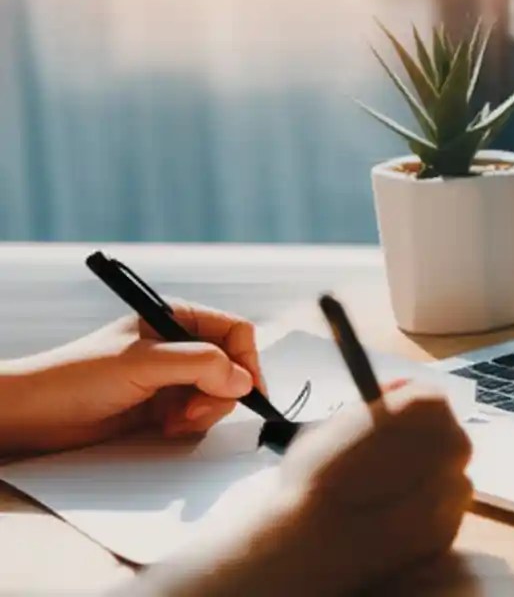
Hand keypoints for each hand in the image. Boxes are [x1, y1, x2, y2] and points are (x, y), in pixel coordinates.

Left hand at [0, 303, 264, 455]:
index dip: (246, 360)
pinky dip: (191, 424)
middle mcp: (179, 346)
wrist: (34, 415)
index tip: (246, 390)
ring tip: (173, 421)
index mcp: (176, 319)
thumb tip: (243, 379)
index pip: (236, 332)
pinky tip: (165, 427)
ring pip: (220, 394)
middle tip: (194, 411)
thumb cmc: (77, 377)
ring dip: (204, 412)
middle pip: (233, 367)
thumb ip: (198, 364)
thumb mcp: (143, 363)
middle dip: (220, 393)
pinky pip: (200, 414)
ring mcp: (172, 377)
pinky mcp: (164, 405)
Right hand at [129, 383, 472, 596]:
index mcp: (425, 413)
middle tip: (365, 453)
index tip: (379, 408)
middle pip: (440, 433)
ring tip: (361, 490)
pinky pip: (434, 510)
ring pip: (439, 472)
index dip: (397, 399)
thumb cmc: (306, 485)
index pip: (426, 392)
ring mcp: (453, 496)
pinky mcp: (444, 535)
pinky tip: (374, 516)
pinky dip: (411, 509)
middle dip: (407, 438)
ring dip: (411, 474)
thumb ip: (379, 402)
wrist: (299, 553)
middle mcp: (453, 451)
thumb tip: (402, 396)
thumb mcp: (334, 424)